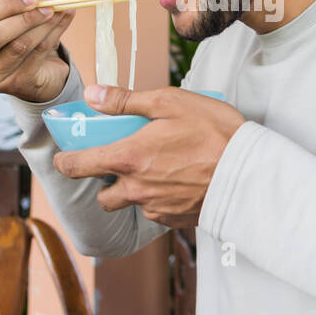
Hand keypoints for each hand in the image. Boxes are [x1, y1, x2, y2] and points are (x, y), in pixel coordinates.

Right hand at [0, 0, 76, 101]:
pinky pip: (37, 56)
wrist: (32, 74)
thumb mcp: (6, 17)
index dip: (5, 5)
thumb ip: (2, 0)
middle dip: (24, 18)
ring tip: (59, 12)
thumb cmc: (13, 40)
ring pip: (19, 47)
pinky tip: (64, 21)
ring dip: (43, 26)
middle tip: (47, 6)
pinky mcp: (15, 85)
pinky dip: (54, 35)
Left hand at [53, 86, 245, 227]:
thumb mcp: (170, 102)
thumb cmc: (214, 132)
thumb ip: (126, 101)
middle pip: (102, 197)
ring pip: (131, 205)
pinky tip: (177, 180)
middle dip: (105, 182)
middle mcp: (136, 189)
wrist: (251, 173)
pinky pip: (155, 211)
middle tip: (122, 162)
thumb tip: (92, 95)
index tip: (65, 156)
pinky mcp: (175, 219)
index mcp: (129, 158)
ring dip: (134, 191)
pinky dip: (158, 199)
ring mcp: (156, 208)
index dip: (65, 161)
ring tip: (157, 169)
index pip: (78, 166)